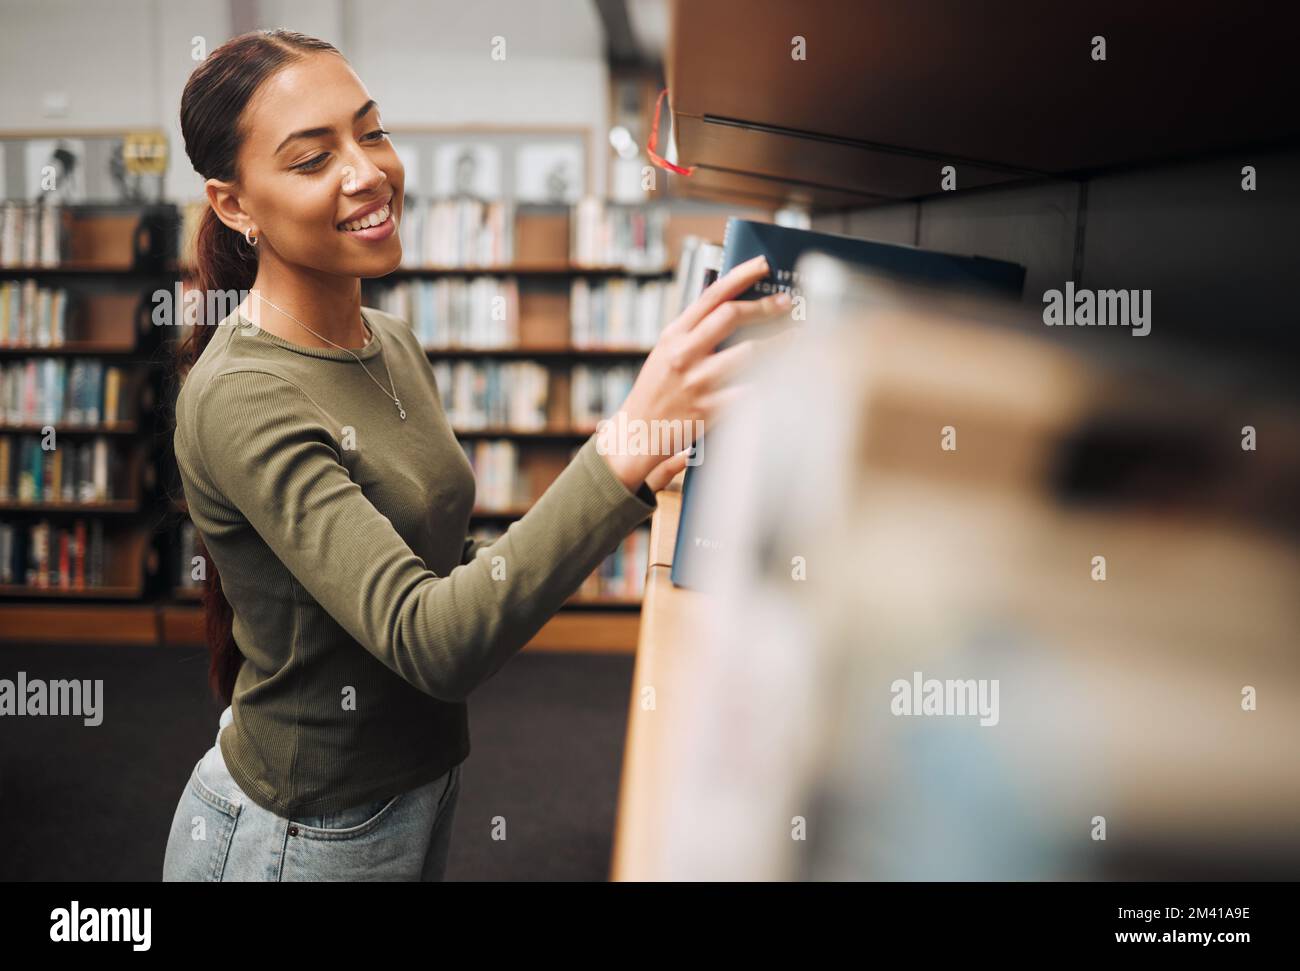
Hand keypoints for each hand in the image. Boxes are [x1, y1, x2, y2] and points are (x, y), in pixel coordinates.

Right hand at [600, 254, 792, 491]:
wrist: (637, 435)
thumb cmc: (656, 391)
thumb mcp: (666, 352)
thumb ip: (694, 331)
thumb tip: (733, 306)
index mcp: (674, 335)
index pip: (711, 296)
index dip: (740, 276)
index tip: (763, 264)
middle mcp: (684, 354)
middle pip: (731, 317)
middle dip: (764, 307)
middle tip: (787, 303)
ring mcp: (697, 382)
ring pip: (748, 353)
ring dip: (779, 344)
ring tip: (798, 338)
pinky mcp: (709, 410)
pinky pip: (749, 391)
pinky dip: (771, 382)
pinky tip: (788, 376)